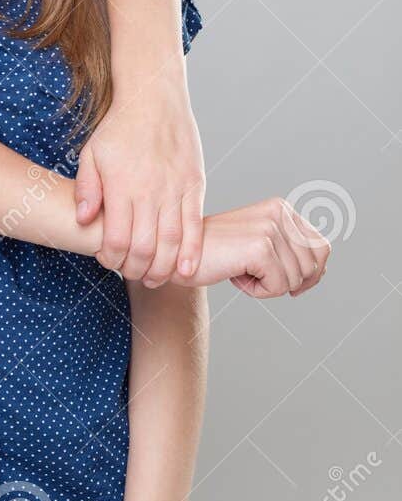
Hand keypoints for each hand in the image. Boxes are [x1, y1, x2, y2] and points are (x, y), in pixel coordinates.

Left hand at [77, 77, 204, 285]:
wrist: (154, 98)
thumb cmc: (119, 127)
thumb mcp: (91, 154)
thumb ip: (86, 189)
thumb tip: (81, 220)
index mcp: (121, 186)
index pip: (116, 238)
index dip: (111, 258)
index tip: (107, 261)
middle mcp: (149, 191)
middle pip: (145, 247)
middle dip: (136, 269)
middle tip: (131, 273)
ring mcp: (175, 189)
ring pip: (171, 242)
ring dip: (163, 268)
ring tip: (156, 278)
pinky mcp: (194, 186)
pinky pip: (195, 226)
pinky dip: (191, 252)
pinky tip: (186, 269)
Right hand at [177, 197, 330, 296]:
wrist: (179, 256)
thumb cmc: (216, 255)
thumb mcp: (259, 246)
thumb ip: (291, 252)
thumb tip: (320, 271)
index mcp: (281, 208)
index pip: (322, 248)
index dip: (310, 273)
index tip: (285, 282)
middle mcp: (279, 212)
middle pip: (314, 266)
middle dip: (289, 282)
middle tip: (256, 276)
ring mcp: (270, 228)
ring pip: (296, 279)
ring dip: (269, 287)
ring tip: (242, 272)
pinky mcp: (261, 247)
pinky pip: (279, 287)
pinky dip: (259, 292)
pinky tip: (236, 277)